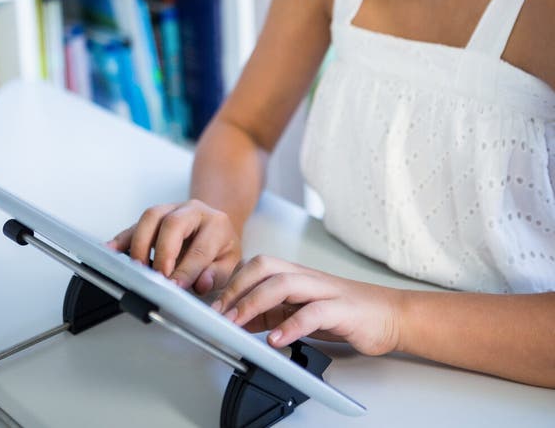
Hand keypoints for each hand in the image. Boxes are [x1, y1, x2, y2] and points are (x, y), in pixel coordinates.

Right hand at [107, 199, 241, 293]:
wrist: (213, 225)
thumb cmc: (218, 245)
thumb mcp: (228, 262)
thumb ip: (217, 274)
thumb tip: (201, 282)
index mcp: (216, 224)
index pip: (200, 248)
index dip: (187, 270)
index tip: (176, 287)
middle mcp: (192, 211)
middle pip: (173, 224)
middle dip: (163, 253)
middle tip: (158, 277)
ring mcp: (171, 210)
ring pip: (151, 217)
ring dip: (141, 244)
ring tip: (138, 269)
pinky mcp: (154, 217)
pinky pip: (135, 224)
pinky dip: (122, 238)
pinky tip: (111, 250)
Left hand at [212, 255, 402, 354]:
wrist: (390, 314)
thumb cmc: (347, 311)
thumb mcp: (302, 309)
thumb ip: (274, 311)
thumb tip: (241, 318)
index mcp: (296, 275)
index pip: (256, 266)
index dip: (232, 282)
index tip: (214, 306)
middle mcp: (307, 277)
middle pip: (265, 266)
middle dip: (237, 287)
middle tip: (219, 313)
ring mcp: (324, 290)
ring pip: (284, 283)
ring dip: (255, 302)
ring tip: (237, 324)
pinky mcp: (342, 309)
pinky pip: (313, 312)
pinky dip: (292, 325)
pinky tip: (277, 339)